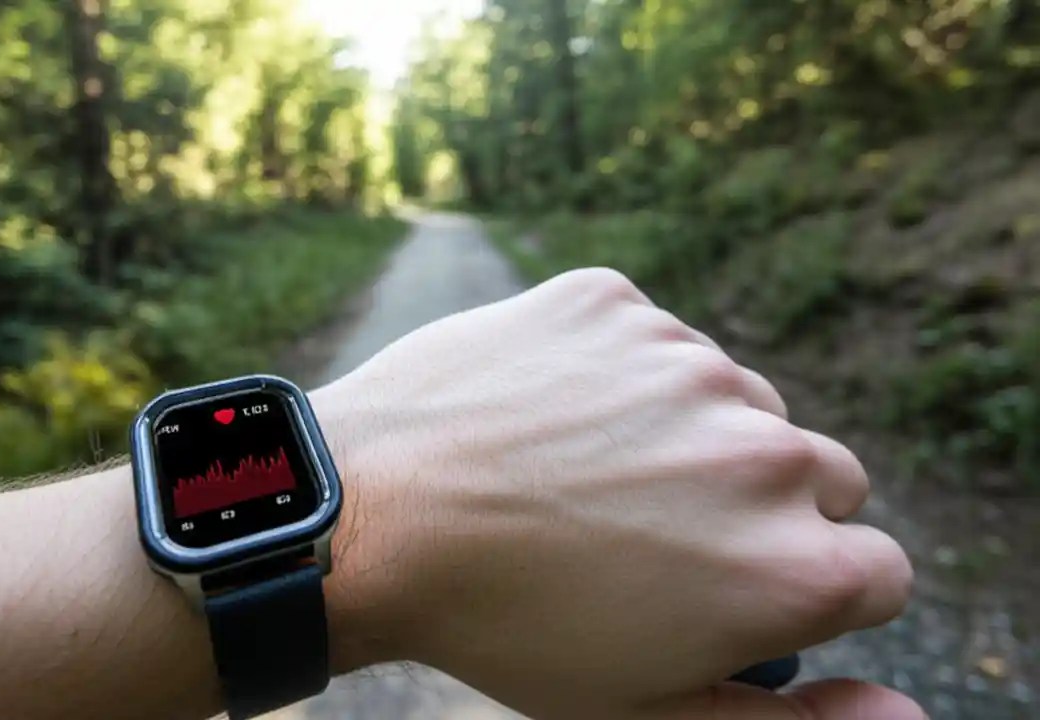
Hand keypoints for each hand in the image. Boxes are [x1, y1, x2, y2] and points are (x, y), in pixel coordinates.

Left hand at [315, 269, 919, 718]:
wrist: (364, 517)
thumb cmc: (502, 629)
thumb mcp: (646, 711)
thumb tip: (908, 713)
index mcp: (793, 563)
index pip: (878, 572)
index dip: (812, 589)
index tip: (739, 590)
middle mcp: (764, 449)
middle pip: (822, 477)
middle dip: (761, 509)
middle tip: (654, 534)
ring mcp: (687, 361)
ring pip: (735, 400)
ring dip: (691, 433)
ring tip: (586, 475)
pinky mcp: (615, 303)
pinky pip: (650, 339)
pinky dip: (617, 373)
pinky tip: (548, 414)